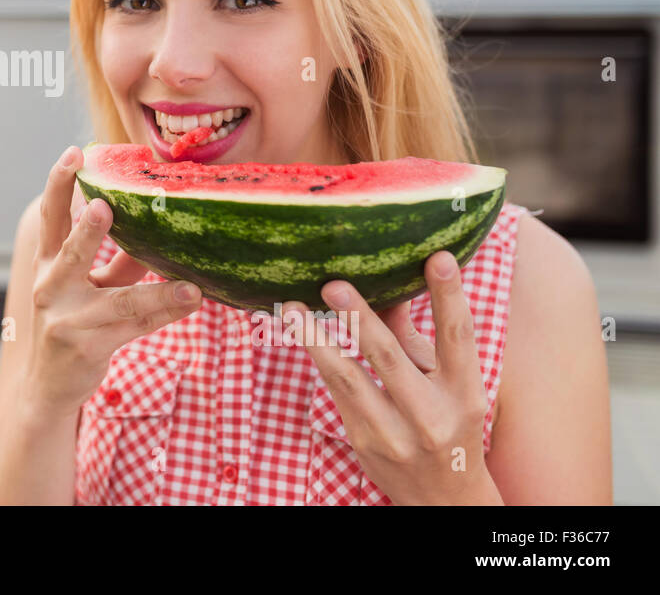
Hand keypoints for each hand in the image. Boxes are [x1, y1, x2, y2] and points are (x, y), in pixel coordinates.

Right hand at [20, 146, 202, 416]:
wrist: (48, 385)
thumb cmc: (72, 322)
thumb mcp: (87, 286)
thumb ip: (117, 259)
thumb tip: (158, 231)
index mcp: (47, 263)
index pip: (50, 216)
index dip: (60, 183)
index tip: (75, 154)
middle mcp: (51, 287)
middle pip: (69, 251)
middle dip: (86, 229)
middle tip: (103, 205)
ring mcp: (69, 320)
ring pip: (118, 300)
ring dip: (154, 291)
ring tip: (185, 283)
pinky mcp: (88, 346)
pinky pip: (136, 326)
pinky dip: (166, 313)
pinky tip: (191, 301)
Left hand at [282, 251, 502, 504]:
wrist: (443, 499)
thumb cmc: (448, 426)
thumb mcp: (446, 383)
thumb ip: (415, 336)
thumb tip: (389, 284)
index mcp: (464, 395)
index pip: (459, 338)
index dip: (450, 297)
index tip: (439, 257)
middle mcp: (431, 415)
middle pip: (391, 358)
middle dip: (359, 319)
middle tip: (333, 284)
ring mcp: (394, 433)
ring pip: (348, 379)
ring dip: (316, 339)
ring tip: (291, 309)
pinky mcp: (363, 440)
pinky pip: (336, 392)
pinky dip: (319, 359)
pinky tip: (301, 333)